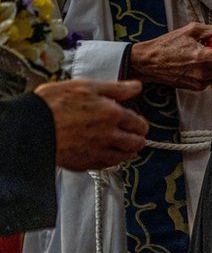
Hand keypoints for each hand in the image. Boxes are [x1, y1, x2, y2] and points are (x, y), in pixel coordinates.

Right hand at [34, 80, 148, 170]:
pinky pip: (107, 166)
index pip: (139, 123)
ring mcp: (97, 151)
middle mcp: (108, 135)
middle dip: (139, 138)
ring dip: (129, 151)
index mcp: (111, 114)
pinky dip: (112, 161)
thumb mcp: (86, 86)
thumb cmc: (54, 103)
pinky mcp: (84, 163)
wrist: (31, 126)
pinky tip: (109, 154)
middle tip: (136, 136)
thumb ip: (116, 88)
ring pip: (124, 156)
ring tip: (127, 146)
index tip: (138, 123)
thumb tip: (137, 87)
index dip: (140, 123)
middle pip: (136, 142)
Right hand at [129, 22, 211, 89]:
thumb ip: (211, 30)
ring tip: (208, 56)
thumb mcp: (190, 31)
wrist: (148, 62)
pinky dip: (211, 72)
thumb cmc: (166, 45)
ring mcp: (200, 82)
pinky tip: (201, 64)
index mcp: (204, 57)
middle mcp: (204, 72)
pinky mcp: (196, 88)